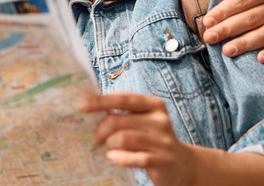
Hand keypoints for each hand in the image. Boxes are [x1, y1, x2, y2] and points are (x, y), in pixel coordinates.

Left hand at [80, 92, 195, 185]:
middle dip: (101, 130)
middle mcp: (160, 120)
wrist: (181, 165)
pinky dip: (119, 158)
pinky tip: (113, 157)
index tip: (82, 106)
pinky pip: (134, 158)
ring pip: (123, 139)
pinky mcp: (163, 160)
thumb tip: (92, 107)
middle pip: (118, 121)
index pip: (123, 98)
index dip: (100, 101)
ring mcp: (163, 140)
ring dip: (110, 144)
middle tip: (95, 139)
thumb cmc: (153, 140)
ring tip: (109, 148)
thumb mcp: (142, 122)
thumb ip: (123, 114)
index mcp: (154, 105)